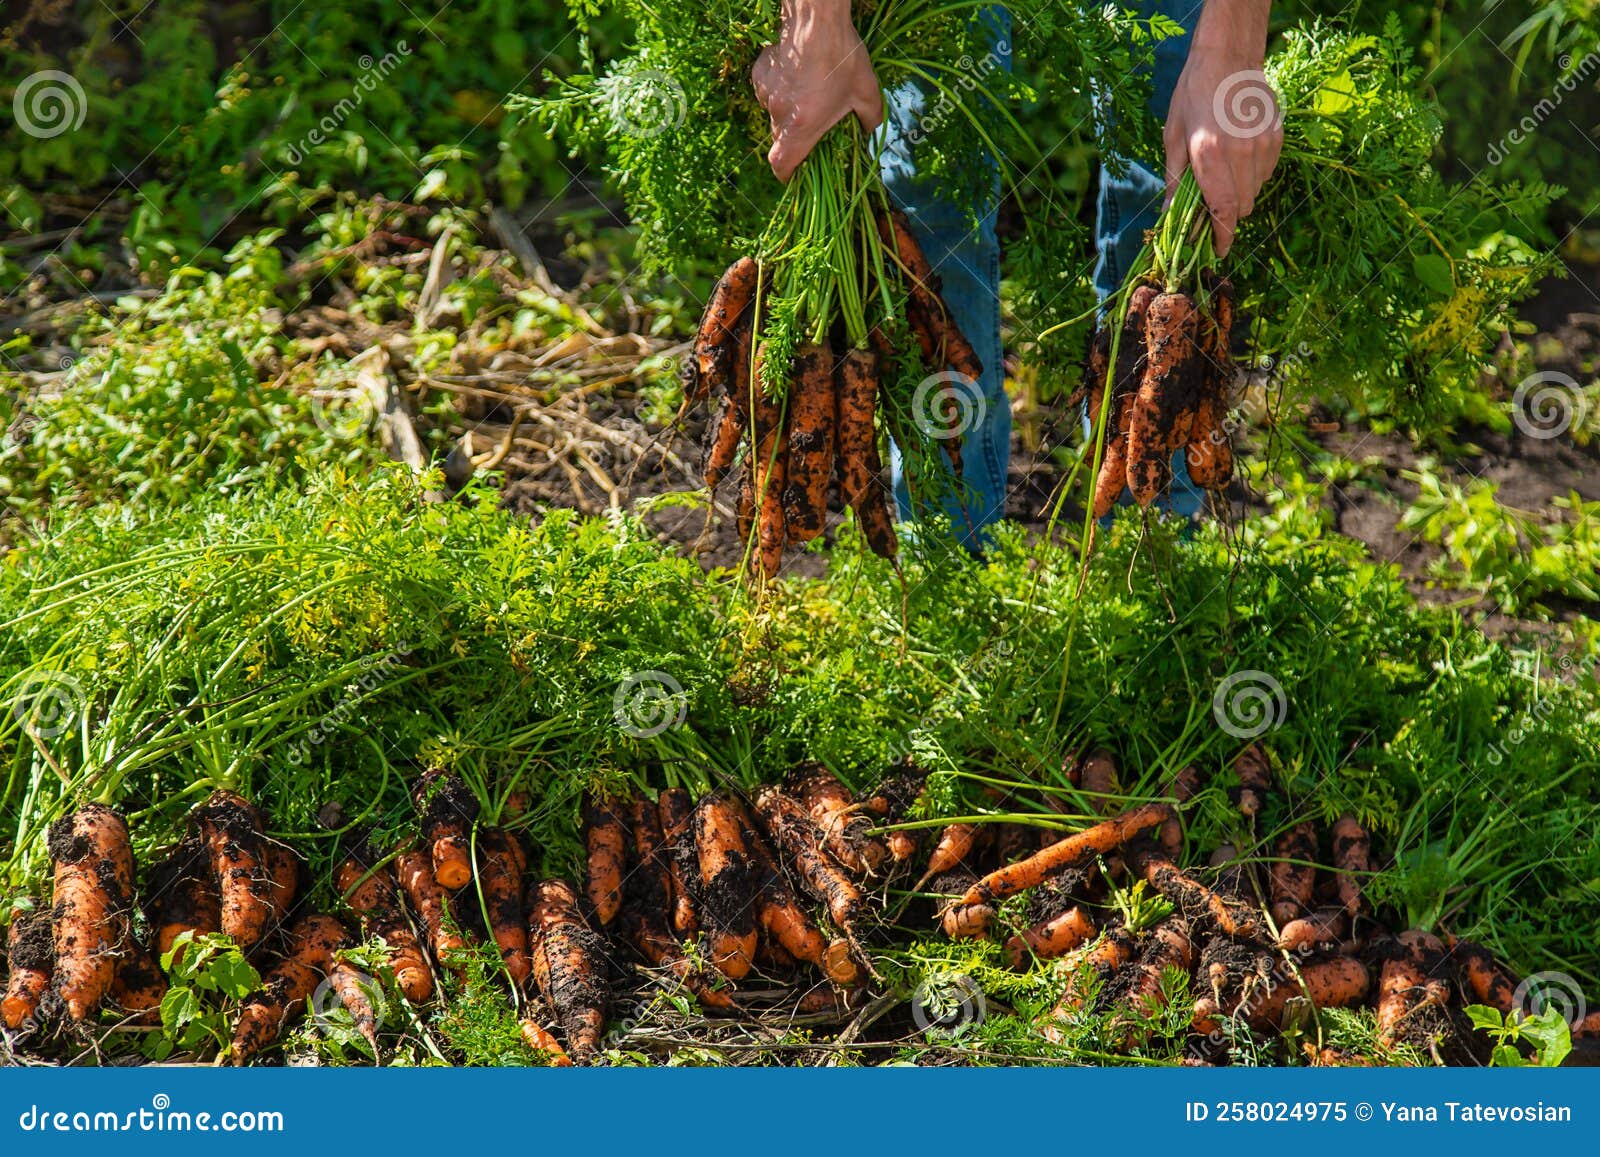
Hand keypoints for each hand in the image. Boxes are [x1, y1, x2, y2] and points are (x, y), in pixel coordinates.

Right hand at [752, 0, 883, 182]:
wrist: (817, 20)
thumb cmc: (844, 59)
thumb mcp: (866, 92)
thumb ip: (870, 119)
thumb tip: (872, 133)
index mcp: (801, 127)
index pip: (781, 165)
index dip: (787, 175)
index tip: (796, 175)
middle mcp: (779, 114)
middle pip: (779, 141)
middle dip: (794, 140)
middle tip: (813, 128)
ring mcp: (767, 94)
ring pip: (774, 115)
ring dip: (789, 113)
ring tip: (809, 95)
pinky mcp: (760, 75)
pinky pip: (767, 93)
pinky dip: (780, 92)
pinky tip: (796, 77)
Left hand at [1163, 1, 1281, 256]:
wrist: (1228, 57)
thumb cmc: (1192, 96)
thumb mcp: (1173, 137)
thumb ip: (1176, 181)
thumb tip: (1170, 218)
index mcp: (1209, 154)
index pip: (1224, 211)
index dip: (1222, 237)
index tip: (1219, 251)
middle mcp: (1241, 152)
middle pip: (1243, 207)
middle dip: (1227, 215)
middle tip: (1211, 209)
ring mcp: (1263, 144)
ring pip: (1256, 191)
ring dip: (1240, 194)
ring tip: (1224, 172)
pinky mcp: (1277, 136)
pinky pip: (1267, 173)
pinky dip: (1253, 175)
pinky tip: (1239, 156)